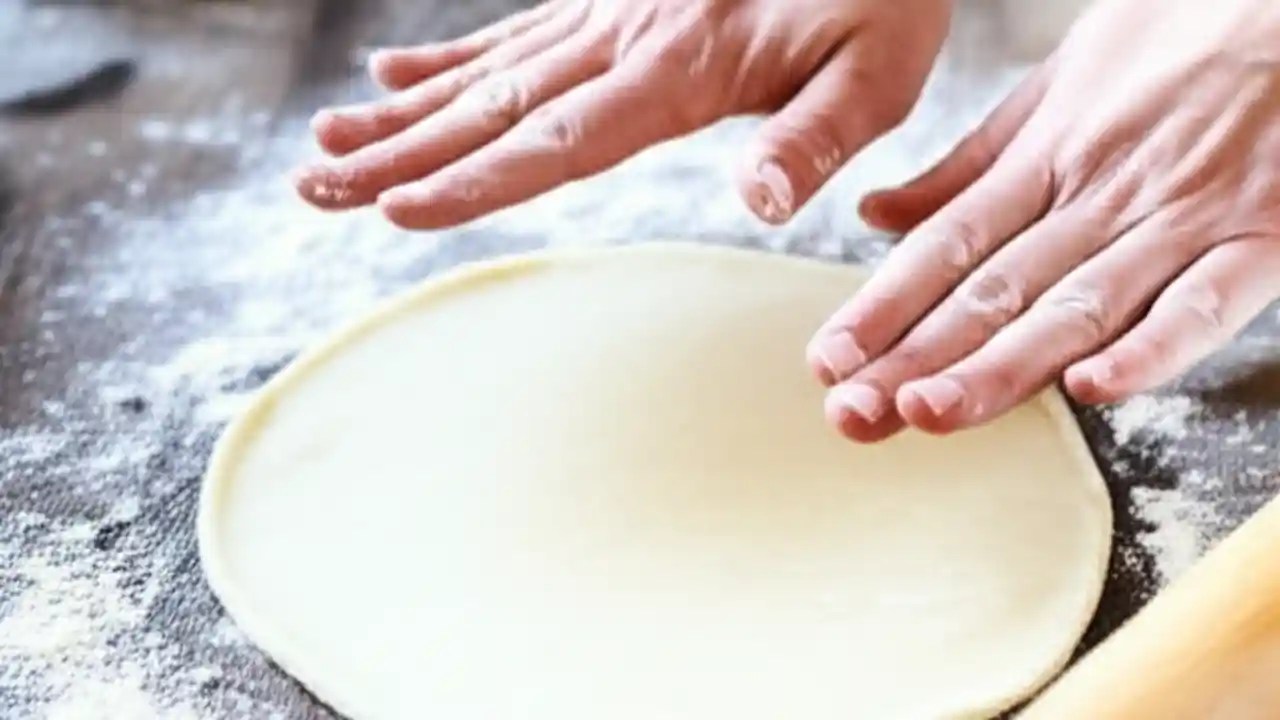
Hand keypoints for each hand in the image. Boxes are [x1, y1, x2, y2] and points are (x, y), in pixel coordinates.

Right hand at [293, 0, 948, 227]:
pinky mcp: (610, 1)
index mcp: (683, 66)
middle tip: (312, 190)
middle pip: (494, 110)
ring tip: (324, 150)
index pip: (560, 139)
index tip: (395, 209)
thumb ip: (816, 134)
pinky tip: (393, 71)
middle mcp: (625, 37)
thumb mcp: (879, 66)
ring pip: (486, 73)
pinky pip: (516, 32)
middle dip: (400, 157)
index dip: (475, 179)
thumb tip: (758, 201)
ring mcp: (609, 13)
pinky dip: (450, 57)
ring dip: (403, 115)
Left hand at [809, 0, 1279, 441]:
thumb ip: (971, 163)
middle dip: (916, 356)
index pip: (947, 245)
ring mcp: (1179, 218)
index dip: (883, 306)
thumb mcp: (1059, 83)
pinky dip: (1149, 348)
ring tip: (927, 413)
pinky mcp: (1261, 237)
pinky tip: (1089, 389)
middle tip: (852, 413)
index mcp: (1048, 159)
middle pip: (993, 290)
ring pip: (1075, 306)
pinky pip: (1202, 303)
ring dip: (999, 365)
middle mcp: (1100, 196)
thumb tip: (878, 214)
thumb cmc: (1180, 40)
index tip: (830, 359)